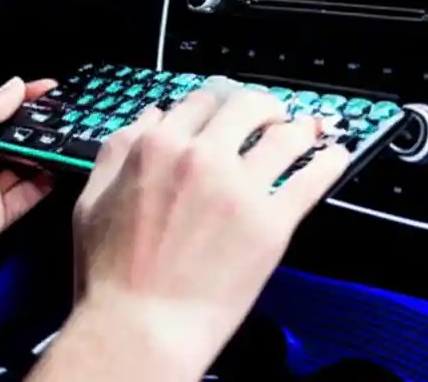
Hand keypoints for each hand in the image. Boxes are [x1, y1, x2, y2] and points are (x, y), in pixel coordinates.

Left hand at [0, 77, 55, 284]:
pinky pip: (29, 197)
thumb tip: (15, 86)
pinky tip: (63, 169)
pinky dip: (48, 184)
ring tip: (76, 138)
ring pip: (30, 167)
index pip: (4, 112)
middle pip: (21, 140)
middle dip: (46, 127)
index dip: (28, 100)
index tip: (54, 89)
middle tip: (75, 115)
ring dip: (50, 154)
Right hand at [59, 83, 351, 379]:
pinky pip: (312, 180)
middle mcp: (202, 156)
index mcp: (157, 146)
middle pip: (247, 107)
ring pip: (286, 136)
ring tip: (306, 131)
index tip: (228, 108)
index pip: (200, 101)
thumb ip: (118, 152)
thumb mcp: (92, 200)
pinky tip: (335, 156)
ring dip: (299, 128)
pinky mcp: (272, 222)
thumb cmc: (111, 275)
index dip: (218, 101)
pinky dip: (330, 162)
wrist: (142, 327)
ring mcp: (241, 187)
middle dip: (263, 106)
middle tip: (271, 115)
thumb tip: (149, 117)